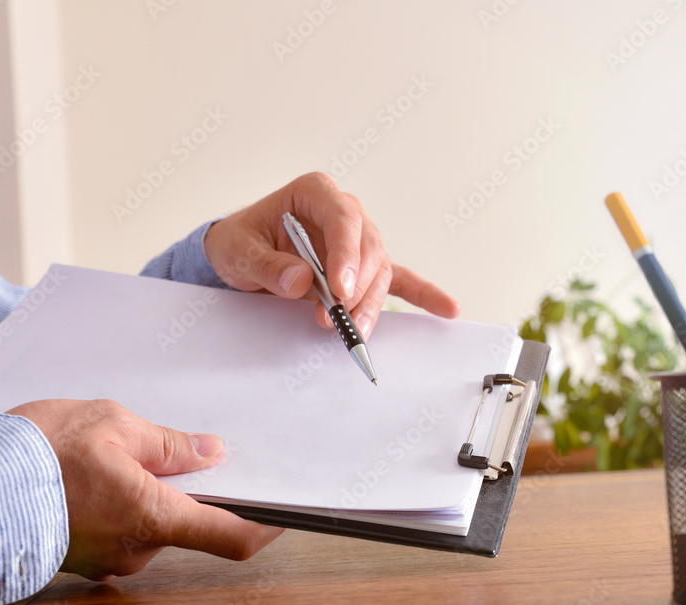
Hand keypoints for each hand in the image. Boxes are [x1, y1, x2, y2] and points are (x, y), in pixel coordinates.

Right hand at [6, 399, 282, 580]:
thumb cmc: (35, 454)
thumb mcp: (113, 425)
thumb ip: (171, 445)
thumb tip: (211, 453)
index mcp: (153, 515)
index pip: (231, 536)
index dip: (267, 526)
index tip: (287, 511)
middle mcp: (136, 547)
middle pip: (190, 522)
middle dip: (193, 489)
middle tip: (186, 450)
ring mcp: (109, 558)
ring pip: (153, 522)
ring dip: (153, 491)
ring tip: (124, 451)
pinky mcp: (85, 555)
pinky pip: (124, 528)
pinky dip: (127, 502)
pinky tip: (103, 472)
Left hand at [204, 172, 460, 337]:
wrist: (242, 252)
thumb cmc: (240, 241)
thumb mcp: (238, 250)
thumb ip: (266, 265)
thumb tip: (300, 280)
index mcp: (315, 193)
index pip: (344, 218)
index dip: (347, 254)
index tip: (339, 289)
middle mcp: (344, 213)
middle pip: (368, 248)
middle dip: (358, 287)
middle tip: (339, 318)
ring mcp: (358, 241)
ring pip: (381, 269)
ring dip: (370, 303)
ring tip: (355, 330)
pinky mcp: (362, 267)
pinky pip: (398, 280)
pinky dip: (422, 295)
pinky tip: (446, 309)